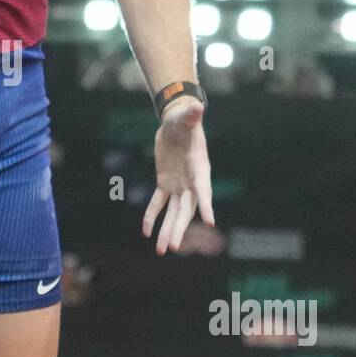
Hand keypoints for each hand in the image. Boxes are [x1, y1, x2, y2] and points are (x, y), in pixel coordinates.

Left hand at [142, 99, 213, 254]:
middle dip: (179, 228)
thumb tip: (197, 106)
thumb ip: (191, 115)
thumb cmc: (184, 119)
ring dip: (167, 230)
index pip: (204, 189)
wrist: (176, 123)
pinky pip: (158, 203)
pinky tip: (145, 232)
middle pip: (186, 210)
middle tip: (173, 247)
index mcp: (200, 169)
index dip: (207, 205)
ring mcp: (178, 185)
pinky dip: (151, 216)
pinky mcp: (165, 183)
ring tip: (161, 250)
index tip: (211, 221)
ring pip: (173, 212)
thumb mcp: (186, 118)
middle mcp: (191, 182)